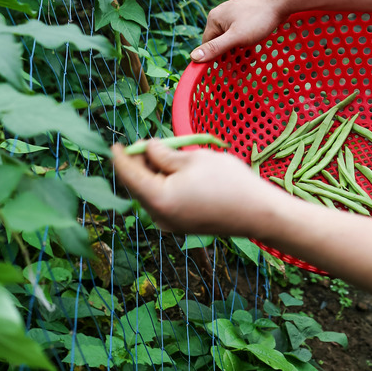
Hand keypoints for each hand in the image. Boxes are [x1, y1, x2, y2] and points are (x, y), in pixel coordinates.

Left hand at [111, 141, 288, 235]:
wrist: (258, 212)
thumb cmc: (228, 182)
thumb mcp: (193, 159)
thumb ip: (163, 154)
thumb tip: (148, 149)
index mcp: (158, 199)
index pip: (129, 175)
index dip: (120, 157)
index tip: (113, 144)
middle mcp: (159, 217)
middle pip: (138, 186)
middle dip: (139, 165)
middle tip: (146, 145)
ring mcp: (170, 225)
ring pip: (151, 194)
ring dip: (153, 175)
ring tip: (166, 156)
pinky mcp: (182, 226)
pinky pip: (164, 203)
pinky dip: (164, 186)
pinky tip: (176, 173)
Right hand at [190, 0, 287, 62]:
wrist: (280, 0)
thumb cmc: (258, 18)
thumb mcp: (236, 37)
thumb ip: (215, 48)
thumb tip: (193, 57)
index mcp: (214, 19)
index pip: (207, 44)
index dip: (213, 58)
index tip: (222, 72)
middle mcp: (221, 15)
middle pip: (219, 42)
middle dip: (228, 57)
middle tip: (237, 71)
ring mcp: (233, 15)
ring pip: (231, 39)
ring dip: (238, 52)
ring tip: (247, 64)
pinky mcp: (245, 16)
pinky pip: (240, 34)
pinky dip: (245, 44)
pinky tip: (252, 52)